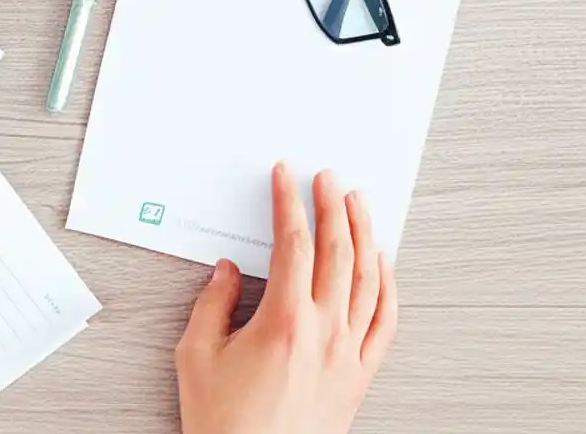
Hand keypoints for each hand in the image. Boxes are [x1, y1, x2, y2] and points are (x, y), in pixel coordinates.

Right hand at [176, 163, 397, 433]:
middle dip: (332, 206)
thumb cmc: (225, 422)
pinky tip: (383, 264)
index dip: (289, 203)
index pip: (294, 244)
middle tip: (327, 177)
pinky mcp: (360, 375)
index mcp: (283, 320)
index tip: (286, 178)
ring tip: (358, 204)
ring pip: (369, 279)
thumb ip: (212, 304)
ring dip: (364, 234)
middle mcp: (324, 332)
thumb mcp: (196, 356)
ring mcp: (348, 353)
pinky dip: (389, 285)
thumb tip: (227, 272)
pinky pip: (385, 321)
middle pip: (337, 252)